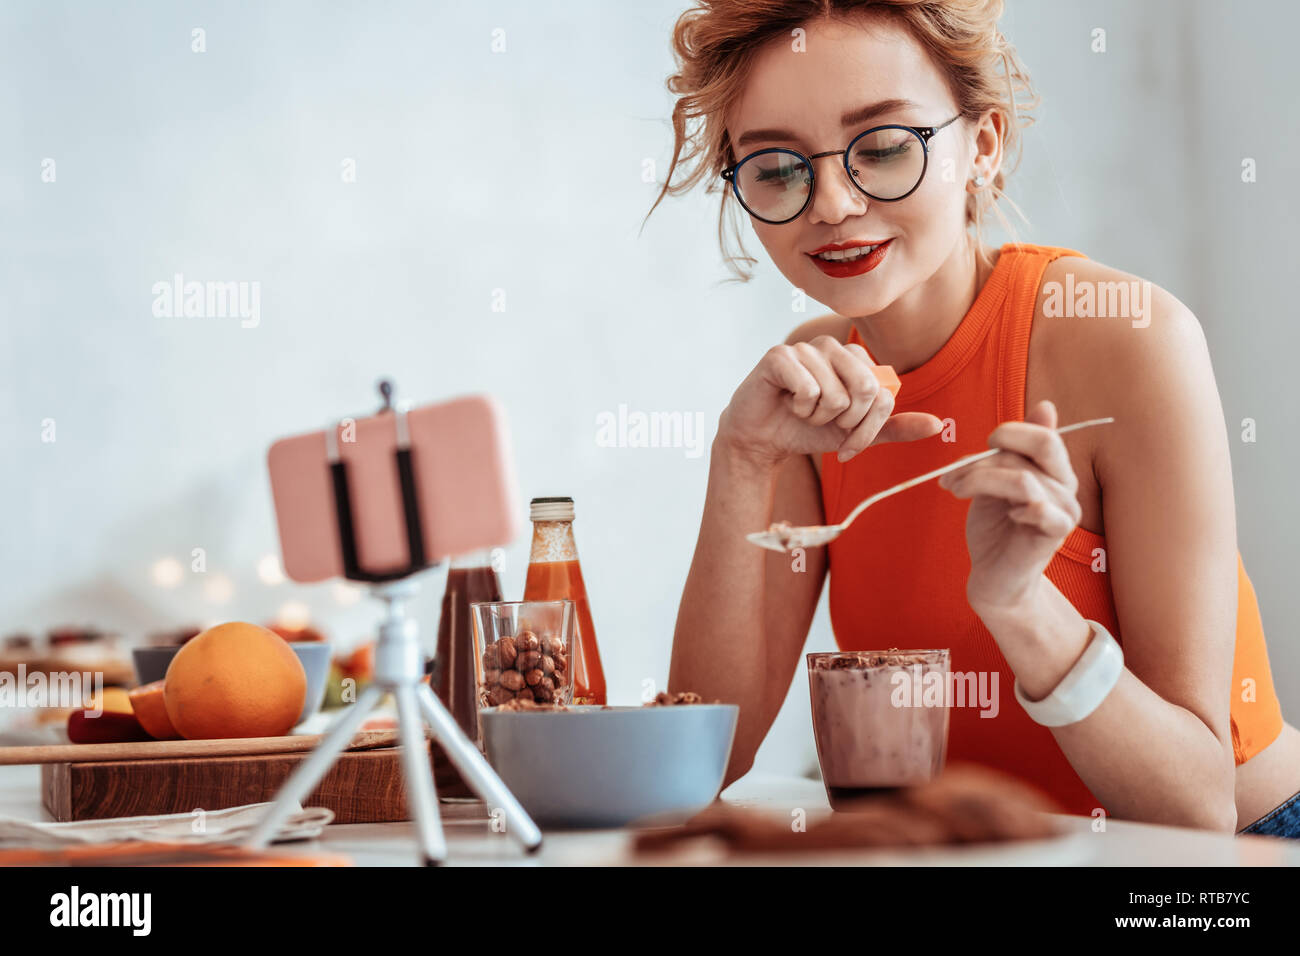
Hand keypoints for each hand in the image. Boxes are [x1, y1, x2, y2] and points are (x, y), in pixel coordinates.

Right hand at [718, 335, 942, 467]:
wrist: (763, 440)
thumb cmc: (807, 430)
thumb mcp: (856, 434)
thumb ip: (894, 428)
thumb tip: (938, 425)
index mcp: (855, 359)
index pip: (883, 393)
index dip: (868, 428)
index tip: (848, 442)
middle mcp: (832, 347)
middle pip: (866, 388)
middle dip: (846, 422)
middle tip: (825, 424)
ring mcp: (805, 348)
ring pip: (835, 393)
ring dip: (818, 417)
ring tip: (803, 411)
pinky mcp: (779, 355)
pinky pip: (808, 387)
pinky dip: (800, 407)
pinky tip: (788, 403)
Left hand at [937, 400, 1082, 615]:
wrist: (992, 576)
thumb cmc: (993, 527)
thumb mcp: (994, 480)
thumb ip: (1011, 450)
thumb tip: (1047, 406)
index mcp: (1053, 470)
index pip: (1044, 435)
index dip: (1009, 433)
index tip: (979, 449)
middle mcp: (1065, 486)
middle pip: (1039, 447)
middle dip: (990, 455)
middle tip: (956, 474)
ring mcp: (1065, 510)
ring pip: (1022, 477)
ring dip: (978, 480)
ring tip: (955, 492)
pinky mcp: (1056, 533)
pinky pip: (1039, 508)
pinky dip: (1014, 507)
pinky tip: (1004, 515)